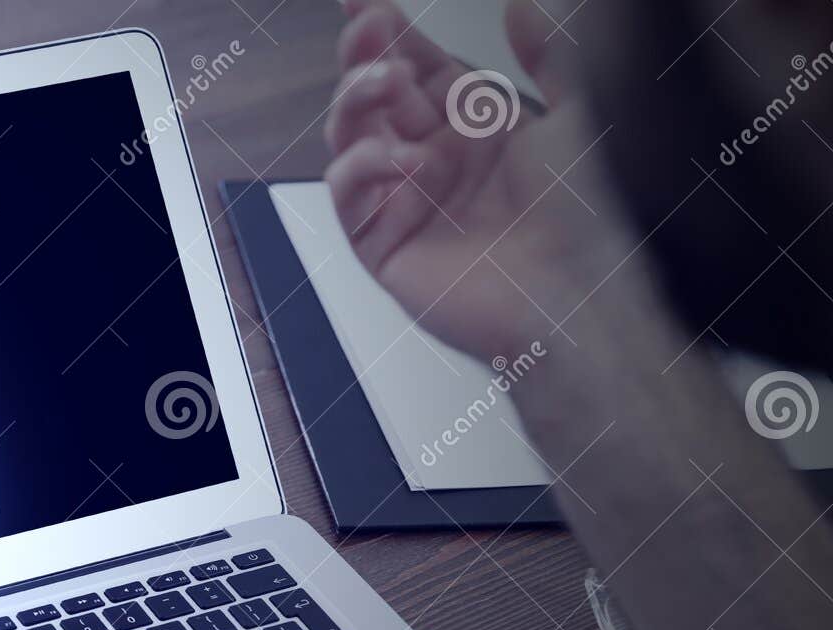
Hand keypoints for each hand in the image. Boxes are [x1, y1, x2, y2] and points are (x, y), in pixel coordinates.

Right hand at [324, 0, 628, 358]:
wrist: (581, 293)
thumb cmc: (591, 214)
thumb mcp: (583, 110)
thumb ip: (551, 53)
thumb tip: (519, 6)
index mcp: (478, 128)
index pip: (418, 67)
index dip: (388, 30)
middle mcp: (437, 161)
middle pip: (374, 96)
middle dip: (364, 56)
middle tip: (369, 27)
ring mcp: (405, 202)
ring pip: (349, 137)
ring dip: (355, 100)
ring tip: (386, 83)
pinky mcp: (382, 245)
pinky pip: (346, 195)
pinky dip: (360, 166)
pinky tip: (401, 160)